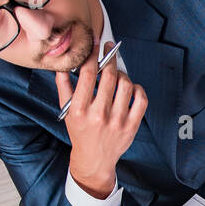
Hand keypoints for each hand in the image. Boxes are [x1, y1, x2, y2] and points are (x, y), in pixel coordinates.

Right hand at [57, 41, 146, 197]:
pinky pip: (141, 100)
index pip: (87, 74)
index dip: (93, 55)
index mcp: (80, 109)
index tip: (96, 46)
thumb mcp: (67, 111)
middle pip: (109, 76)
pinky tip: (131, 88)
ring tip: (117, 75)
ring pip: (126, 85)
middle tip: (109, 51)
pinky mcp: (131, 126)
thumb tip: (63, 65)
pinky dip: (138, 89)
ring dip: (122, 75)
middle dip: (109, 59)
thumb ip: (64, 87)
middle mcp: (99, 115)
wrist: (94, 159)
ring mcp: (117, 121)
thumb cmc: (80, 133)